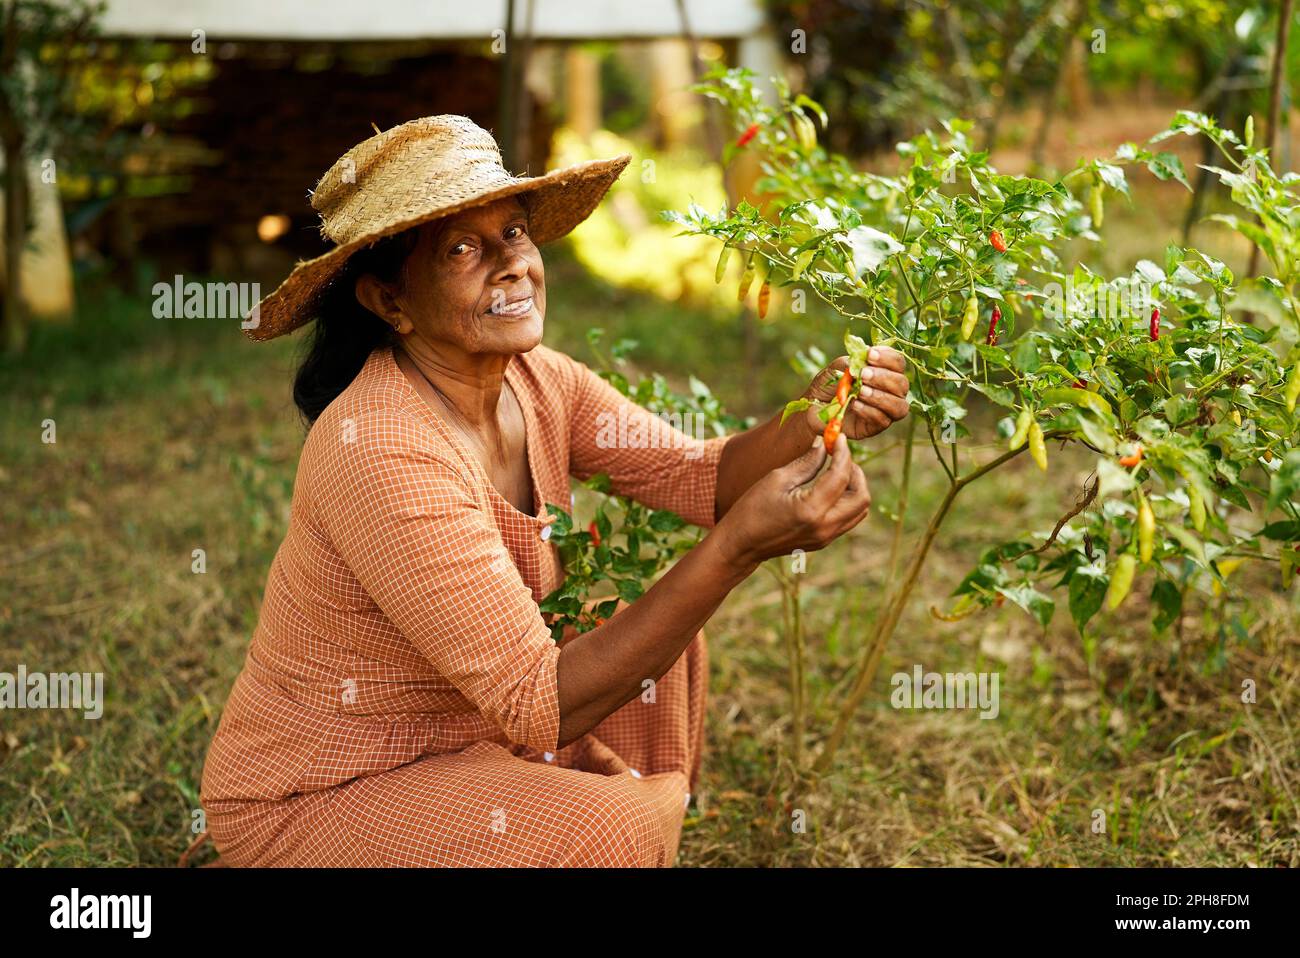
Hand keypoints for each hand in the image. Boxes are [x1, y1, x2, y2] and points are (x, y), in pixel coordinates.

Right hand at [713, 433, 871, 568]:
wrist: (741, 544)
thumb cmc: (752, 509)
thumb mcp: (777, 479)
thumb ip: (807, 463)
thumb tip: (824, 446)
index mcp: (811, 510)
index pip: (841, 476)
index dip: (843, 453)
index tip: (837, 437)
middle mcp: (824, 527)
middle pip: (861, 497)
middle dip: (855, 472)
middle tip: (839, 456)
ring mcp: (826, 537)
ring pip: (859, 509)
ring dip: (854, 487)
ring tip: (836, 471)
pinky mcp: (824, 541)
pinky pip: (848, 518)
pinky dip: (847, 500)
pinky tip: (830, 487)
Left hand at [802, 346, 909, 440]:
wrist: (812, 409)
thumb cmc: (827, 387)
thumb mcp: (834, 370)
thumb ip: (849, 363)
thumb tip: (862, 362)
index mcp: (883, 372)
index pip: (898, 363)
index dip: (888, 357)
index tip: (870, 354)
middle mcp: (889, 391)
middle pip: (902, 384)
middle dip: (883, 377)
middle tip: (863, 375)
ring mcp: (884, 410)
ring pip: (899, 405)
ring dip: (881, 396)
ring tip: (860, 391)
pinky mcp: (875, 427)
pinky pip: (883, 420)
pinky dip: (870, 411)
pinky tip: (855, 405)